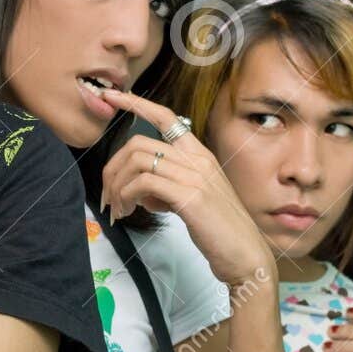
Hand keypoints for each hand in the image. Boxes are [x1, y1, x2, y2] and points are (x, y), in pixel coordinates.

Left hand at [97, 88, 276, 287]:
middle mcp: (197, 159)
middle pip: (138, 143)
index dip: (136, 103)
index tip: (112, 96)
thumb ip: (166, 188)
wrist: (245, 255)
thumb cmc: (218, 231)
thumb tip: (139, 189)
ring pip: (137, 161)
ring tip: (117, 209)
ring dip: (117, 186)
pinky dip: (127, 196)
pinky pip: (144, 183)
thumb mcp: (191, 200)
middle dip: (112, 168)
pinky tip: (128, 212)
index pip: (165, 117)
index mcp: (199, 155)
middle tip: (107, 196)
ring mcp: (195, 176)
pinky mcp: (191, 196)